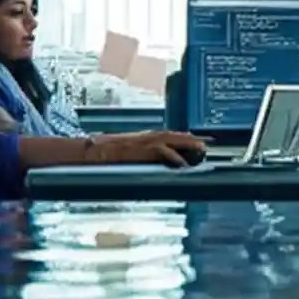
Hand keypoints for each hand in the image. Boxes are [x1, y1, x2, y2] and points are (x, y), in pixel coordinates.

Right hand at [85, 131, 204, 166]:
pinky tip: (182, 163)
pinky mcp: (140, 150)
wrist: (90, 151)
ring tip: (201, 150)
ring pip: (172, 140)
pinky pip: (161, 151)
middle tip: (207, 144)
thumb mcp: (127, 151)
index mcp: (144, 137)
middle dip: (192, 139)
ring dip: (188, 144)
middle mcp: (147, 136)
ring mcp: (144, 142)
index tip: (197, 140)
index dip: (184, 138)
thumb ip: (141, 154)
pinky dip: (173, 157)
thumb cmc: (105, 154)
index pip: (169, 135)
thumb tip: (153, 162)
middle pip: (174, 135)